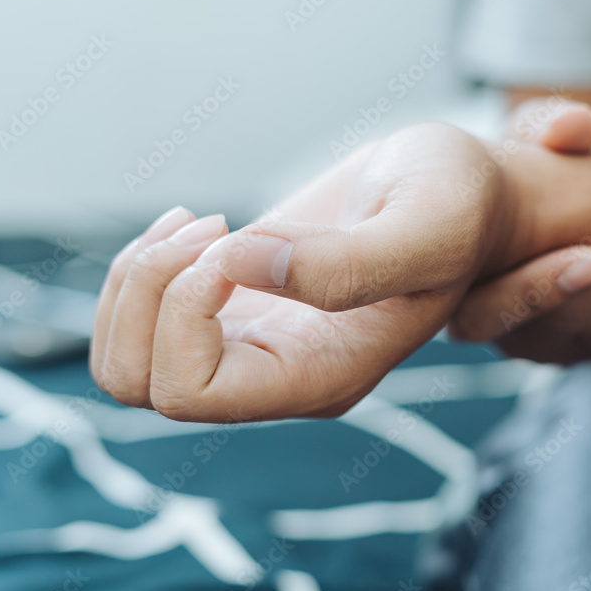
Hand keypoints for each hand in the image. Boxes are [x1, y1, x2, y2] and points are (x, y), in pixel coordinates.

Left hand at [90, 124, 517, 421]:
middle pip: (142, 386)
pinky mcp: (234, 312)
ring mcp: (251, 347)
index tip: (234, 242)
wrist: (463, 198)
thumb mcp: (431, 224)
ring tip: (198, 224)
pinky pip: (143, 320)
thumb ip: (350, 261)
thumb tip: (239, 262)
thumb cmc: (460, 209)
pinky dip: (141, 265)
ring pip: (127, 361)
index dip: (184, 313)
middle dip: (148, 293)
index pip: (193, 392)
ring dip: (136, 280)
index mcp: (323, 377)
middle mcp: (278, 377)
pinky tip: (196, 225)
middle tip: (210, 229)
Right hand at [449, 98, 590, 363]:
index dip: (540, 289)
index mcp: (466, 288)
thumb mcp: (525, 140)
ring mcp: (560, 343)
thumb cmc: (524, 168)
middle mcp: (510, 329)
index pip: (493, 308)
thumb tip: (574, 124)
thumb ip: (542, 128)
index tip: (590, 258)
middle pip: (569, 324)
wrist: (545, 202)